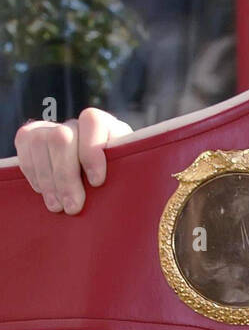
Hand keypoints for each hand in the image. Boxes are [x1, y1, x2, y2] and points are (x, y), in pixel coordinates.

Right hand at [13, 107, 132, 213]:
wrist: (100, 188)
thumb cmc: (122, 188)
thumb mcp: (132, 181)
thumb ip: (133, 179)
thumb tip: (142, 198)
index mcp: (107, 127)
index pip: (93, 121)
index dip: (92, 151)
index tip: (97, 183)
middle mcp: (79, 125)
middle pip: (61, 137)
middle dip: (65, 175)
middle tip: (73, 208)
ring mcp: (54, 128)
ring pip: (40, 141)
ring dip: (48, 178)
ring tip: (58, 207)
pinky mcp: (34, 137)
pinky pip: (24, 144)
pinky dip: (32, 171)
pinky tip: (44, 192)